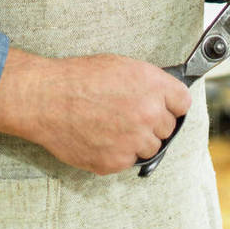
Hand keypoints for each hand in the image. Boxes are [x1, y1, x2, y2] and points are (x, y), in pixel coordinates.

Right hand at [0, 47, 191, 175]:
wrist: (45, 98)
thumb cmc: (78, 77)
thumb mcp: (120, 66)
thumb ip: (147, 82)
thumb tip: (163, 97)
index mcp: (152, 85)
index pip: (183, 102)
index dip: (172, 104)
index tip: (164, 106)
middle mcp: (148, 114)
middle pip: (168, 128)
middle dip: (152, 122)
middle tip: (128, 114)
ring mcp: (133, 141)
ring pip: (150, 148)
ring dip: (137, 140)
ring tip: (111, 126)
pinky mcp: (116, 162)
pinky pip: (128, 161)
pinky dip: (117, 153)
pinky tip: (99, 137)